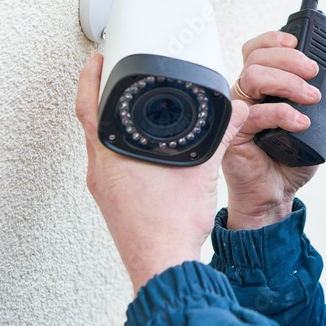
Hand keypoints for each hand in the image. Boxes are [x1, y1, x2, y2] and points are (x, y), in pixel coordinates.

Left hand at [75, 53, 249, 292]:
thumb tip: (236, 112)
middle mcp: (100, 170)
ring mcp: (103, 187)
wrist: (163, 266)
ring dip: (109, 121)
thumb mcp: (201, 171)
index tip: (97, 59)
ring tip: (127, 106)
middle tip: (109, 74)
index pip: (89, 106)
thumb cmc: (171, 227)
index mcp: (112, 156)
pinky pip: (108, 162)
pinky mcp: (111, 200)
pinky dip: (119, 145)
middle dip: (99, 95)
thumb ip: (220, 135)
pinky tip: (139, 147)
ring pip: (99, 143)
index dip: (90, 78)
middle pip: (91, 122)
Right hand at [223, 31, 325, 229]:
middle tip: (313, 72)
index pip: (257, 51)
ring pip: (252, 77)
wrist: (276, 195)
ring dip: (286, 82)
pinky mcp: (235, 133)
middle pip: (256, 58)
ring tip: (310, 98)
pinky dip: (281, 113)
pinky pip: (253, 112)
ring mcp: (239, 113)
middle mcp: (247, 96)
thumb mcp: (321, 124)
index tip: (296, 42)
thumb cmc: (290, 160)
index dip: (272, 40)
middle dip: (289, 59)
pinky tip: (300, 122)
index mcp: (262, 88)